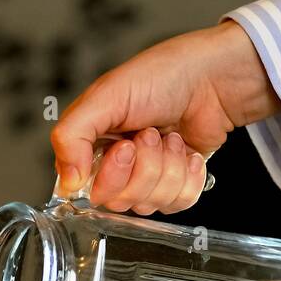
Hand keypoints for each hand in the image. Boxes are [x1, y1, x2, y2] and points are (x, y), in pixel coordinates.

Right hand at [51, 20, 280, 214]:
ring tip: (171, 137)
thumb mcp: (105, 97)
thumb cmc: (162, 76)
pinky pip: (178, 204)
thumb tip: (66, 184)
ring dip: (168, 167)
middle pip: (121, 201)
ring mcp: (148, 177)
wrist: (214, 79)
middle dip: (145, 166)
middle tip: (151, 134)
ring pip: (151, 203)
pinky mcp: (177, 184)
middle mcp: (117, 166)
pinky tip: (187, 152)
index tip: (126, 145)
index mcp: (92, 145)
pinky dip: (188, 176)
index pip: (89, 190)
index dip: (112, 174)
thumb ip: (70, 137)